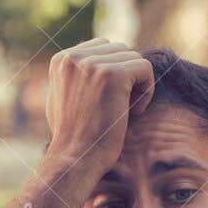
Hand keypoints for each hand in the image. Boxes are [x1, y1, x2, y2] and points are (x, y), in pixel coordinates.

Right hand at [42, 39, 153, 179]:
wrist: (76, 160)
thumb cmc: (73, 138)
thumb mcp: (63, 100)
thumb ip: (75, 77)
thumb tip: (91, 62)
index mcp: (61, 60)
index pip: (102, 48)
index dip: (113, 73)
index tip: (107, 101)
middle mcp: (73, 57)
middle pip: (119, 51)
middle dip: (125, 77)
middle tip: (118, 108)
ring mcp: (92, 64)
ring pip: (133, 59)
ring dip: (136, 85)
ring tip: (125, 111)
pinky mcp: (113, 74)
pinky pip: (145, 68)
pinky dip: (146, 91)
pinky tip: (134, 112)